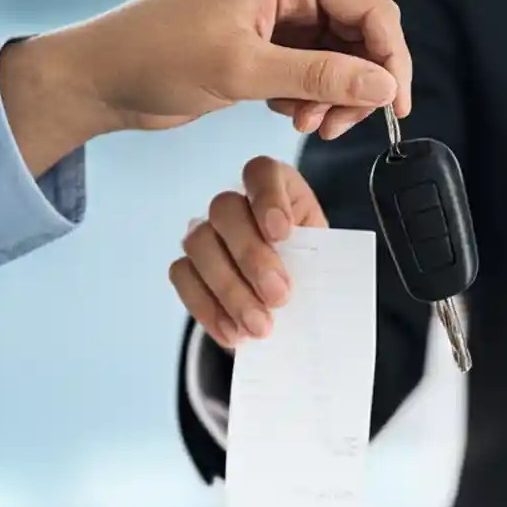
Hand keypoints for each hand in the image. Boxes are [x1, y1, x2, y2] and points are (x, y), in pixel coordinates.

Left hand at [0, 0, 410, 175]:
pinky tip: (287, 114)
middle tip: (334, 125)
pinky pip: (319, 70)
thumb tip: (384, 86)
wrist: (103, 77)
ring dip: (336, 97)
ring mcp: (283, 13)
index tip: (394, 110)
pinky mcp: (272, 42)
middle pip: (364, 34)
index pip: (372, 10)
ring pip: (345, 57)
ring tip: (306, 124)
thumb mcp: (245, 71)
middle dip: (359, 84)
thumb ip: (321, 76)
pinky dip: (315, 98)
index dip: (392, 60)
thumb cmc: (157, 57)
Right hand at [169, 156, 325, 347]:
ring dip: (230, 290)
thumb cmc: (311, 270)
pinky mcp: (188, 264)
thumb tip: (318, 289)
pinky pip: (183, 277)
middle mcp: (235, 204)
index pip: (261, 172)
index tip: (282, 233)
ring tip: (260, 326)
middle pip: (225, 210)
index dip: (268, 197)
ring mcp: (206, 231)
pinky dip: (208, 308)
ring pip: (200, 244)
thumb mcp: (323, 261)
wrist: (290, 302)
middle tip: (280, 296)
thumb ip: (317, 262)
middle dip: (252, 256)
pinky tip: (234, 333)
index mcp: (276, 189)